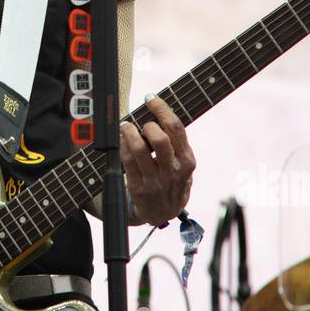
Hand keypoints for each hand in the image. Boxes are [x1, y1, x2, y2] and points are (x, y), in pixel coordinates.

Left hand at [120, 95, 194, 224]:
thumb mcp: (183, 164)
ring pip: (140, 149)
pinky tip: (121, 140)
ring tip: (126, 126)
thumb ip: (176, 144)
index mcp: (187, 161)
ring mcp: (155, 181)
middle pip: (159, 139)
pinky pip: (127, 161)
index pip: (176, 128)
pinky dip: (122, 146)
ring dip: (129, 133)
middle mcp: (173, 171)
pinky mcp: (138, 187)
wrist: (163, 212)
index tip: (150, 98)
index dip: (161, 109)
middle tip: (142, 122)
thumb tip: (158, 112)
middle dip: (147, 124)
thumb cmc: (173, 180)